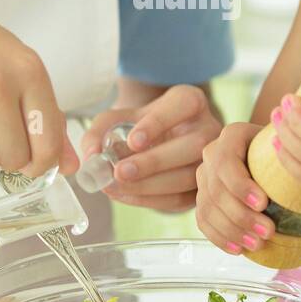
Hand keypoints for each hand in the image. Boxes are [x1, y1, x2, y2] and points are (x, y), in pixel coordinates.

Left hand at [79, 84, 222, 212]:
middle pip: (193, 145)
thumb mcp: (118, 119)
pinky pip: (181, 199)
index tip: (132, 141)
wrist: (157, 145)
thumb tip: (91, 156)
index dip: (159, 123)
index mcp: (191, 102)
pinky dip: (149, 200)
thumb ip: (99, 131)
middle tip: (119, 172)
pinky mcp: (202, 187)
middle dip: (154, 161)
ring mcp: (210, 160)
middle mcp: (209, 128)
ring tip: (115, 186)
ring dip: (149, 185)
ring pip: (188, 176)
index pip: (184, 105)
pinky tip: (124, 195)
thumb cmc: (139, 128)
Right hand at [195, 121, 275, 253]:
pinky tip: (238, 249)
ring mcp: (204, 179)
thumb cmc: (284, 155)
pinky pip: (204, 221)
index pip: (226, 162)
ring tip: (258, 245)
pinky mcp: (203, 199)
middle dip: (242, 216)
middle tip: (268, 232)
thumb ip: (291, 157)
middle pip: (217, 190)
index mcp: (232, 136)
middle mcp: (212, 155)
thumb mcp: (288, 147)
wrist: (272, 161)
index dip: (241, 185)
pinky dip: (220, 238)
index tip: (264, 204)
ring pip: (208, 209)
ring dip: (232, 231)